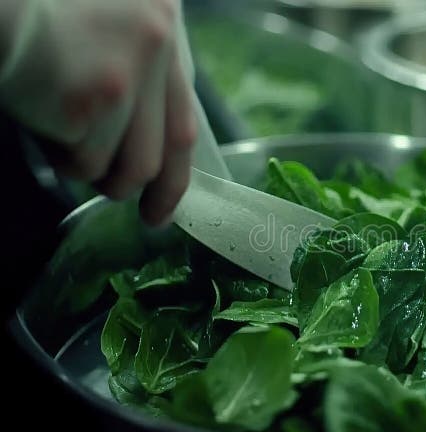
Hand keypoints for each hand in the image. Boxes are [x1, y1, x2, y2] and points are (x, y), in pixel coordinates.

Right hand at [0, 0, 197, 224]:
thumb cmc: (35, 19)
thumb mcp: (110, 28)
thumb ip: (143, 72)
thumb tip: (159, 143)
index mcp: (163, 21)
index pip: (187, 115)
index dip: (181, 168)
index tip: (171, 198)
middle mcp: (156, 45)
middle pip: (170, 148)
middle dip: (158, 193)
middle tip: (150, 215)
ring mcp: (126, 74)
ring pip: (127, 165)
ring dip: (91, 167)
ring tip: (61, 132)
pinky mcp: (92, 99)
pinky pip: (85, 161)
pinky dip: (59, 155)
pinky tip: (41, 118)